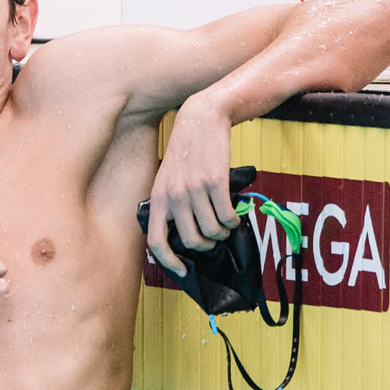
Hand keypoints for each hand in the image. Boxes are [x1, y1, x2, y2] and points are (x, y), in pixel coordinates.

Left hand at [146, 100, 239, 275]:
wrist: (201, 119)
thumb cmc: (186, 153)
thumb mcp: (167, 178)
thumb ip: (170, 205)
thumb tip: (182, 237)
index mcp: (158, 198)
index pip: (156, 241)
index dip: (169, 262)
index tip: (183, 270)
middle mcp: (173, 196)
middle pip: (192, 241)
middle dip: (206, 245)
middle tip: (213, 237)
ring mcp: (194, 189)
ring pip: (212, 231)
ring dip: (223, 232)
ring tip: (225, 223)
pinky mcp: (216, 182)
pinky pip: (227, 216)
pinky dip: (233, 221)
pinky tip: (233, 214)